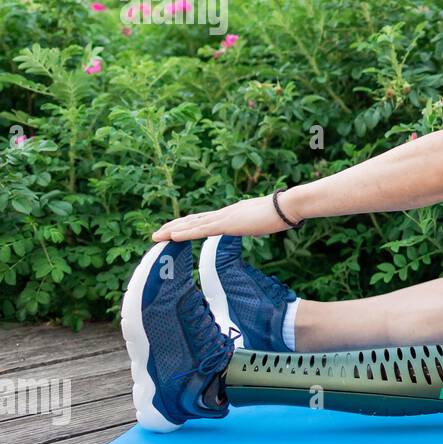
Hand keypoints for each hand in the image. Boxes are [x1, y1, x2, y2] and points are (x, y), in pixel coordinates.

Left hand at [152, 194, 295, 241]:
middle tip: (156, 234)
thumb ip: (255, 224)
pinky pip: (201, 230)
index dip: (187, 224)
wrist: (287, 206)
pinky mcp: (227, 224)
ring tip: (155, 236)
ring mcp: (224, 218)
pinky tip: (171, 236)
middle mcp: (224, 213)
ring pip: (191, 225)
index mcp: (231, 213)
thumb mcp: (263, 222)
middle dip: (173, 227)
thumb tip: (256, 228)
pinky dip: (184, 233)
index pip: (204, 219)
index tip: (174, 230)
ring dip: (172, 231)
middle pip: (192, 220)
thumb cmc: (280, 214)